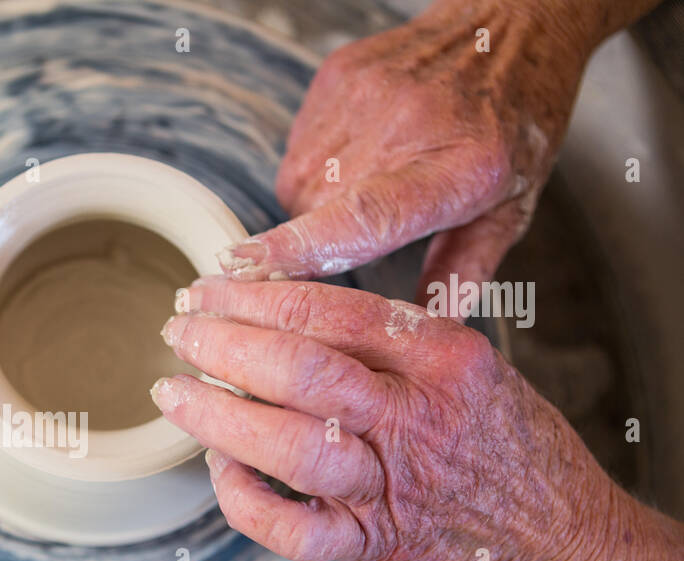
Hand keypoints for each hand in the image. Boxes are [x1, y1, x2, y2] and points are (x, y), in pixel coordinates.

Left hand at [151, 277, 683, 560]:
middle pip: (300, 368)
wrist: (560, 538)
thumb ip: (391, 340)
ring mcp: (391, 484)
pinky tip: (219, 469)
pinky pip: (292, 530)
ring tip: (174, 392)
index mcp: (442, 358)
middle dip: (222, 344)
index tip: (210, 290)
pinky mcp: (372, 542)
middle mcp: (416, 416)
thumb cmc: (504, 444)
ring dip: (216, 415)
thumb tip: (285, 312)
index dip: (255, 296)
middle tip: (179, 332)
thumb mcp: (470, 365)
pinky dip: (244, 500)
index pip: (331, 310)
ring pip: (288, 444)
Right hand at [218, 0, 653, 302]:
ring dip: (320, 203)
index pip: (367, 215)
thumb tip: (424, 330)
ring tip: (373, 179)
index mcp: (458, 171)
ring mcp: (364, 97)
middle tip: (370, 229)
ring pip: (300, 186)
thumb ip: (464, 272)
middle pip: (319, 214)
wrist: (508, 28)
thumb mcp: (512, 208)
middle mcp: (404, 129)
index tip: (248, 267)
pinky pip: (298, 149)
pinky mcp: (336, 78)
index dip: (303, 246)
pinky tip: (361, 150)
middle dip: (325, 240)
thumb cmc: (514, 124)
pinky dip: (318, 164)